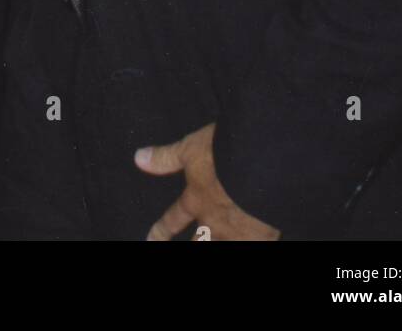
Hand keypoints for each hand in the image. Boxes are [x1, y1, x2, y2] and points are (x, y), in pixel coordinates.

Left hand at [135, 122, 280, 240]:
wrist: (263, 166)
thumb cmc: (225, 153)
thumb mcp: (190, 149)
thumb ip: (166, 157)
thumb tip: (138, 158)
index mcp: (196, 200)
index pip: (173, 219)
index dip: (161, 231)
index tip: (151, 239)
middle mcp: (214, 222)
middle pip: (197, 244)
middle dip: (188, 249)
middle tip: (177, 253)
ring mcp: (239, 232)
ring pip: (222, 247)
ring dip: (215, 246)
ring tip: (213, 253)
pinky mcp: (264, 235)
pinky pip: (252, 244)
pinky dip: (249, 243)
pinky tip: (252, 242)